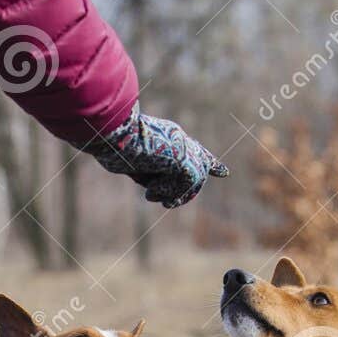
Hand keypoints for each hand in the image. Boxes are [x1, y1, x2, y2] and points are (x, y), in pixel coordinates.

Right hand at [81, 104, 228, 208]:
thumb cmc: (113, 146)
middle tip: (169, 202)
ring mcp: (184, 148)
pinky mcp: (185, 160)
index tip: (224, 173)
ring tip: (150, 192)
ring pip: (192, 182)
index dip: (211, 164)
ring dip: (170, 194)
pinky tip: (150, 187)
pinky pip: (183, 187)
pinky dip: (164, 192)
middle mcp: (181, 140)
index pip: (197, 151)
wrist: (113, 134)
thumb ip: (156, 174)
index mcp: (170, 136)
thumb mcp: (137, 163)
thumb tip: (169, 197)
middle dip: (186, 193)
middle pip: (199, 172)